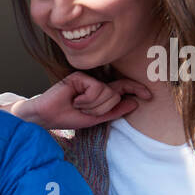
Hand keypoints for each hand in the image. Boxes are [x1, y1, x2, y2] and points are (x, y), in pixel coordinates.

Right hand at [16, 72, 149, 129]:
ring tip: (78, 105)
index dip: (136, 89)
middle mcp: (96, 82)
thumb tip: (134, 103)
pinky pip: (96, 89)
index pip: (123, 88)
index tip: (149, 96)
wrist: (46, 116)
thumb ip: (114, 111)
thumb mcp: (95, 118)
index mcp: (100, 92)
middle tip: (85, 110)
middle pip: (116, 94)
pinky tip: (74, 99)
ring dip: (93, 106)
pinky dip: (87, 100)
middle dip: (102, 108)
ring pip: (107, 93)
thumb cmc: (67, 117)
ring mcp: (88, 77)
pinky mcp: (80, 75)